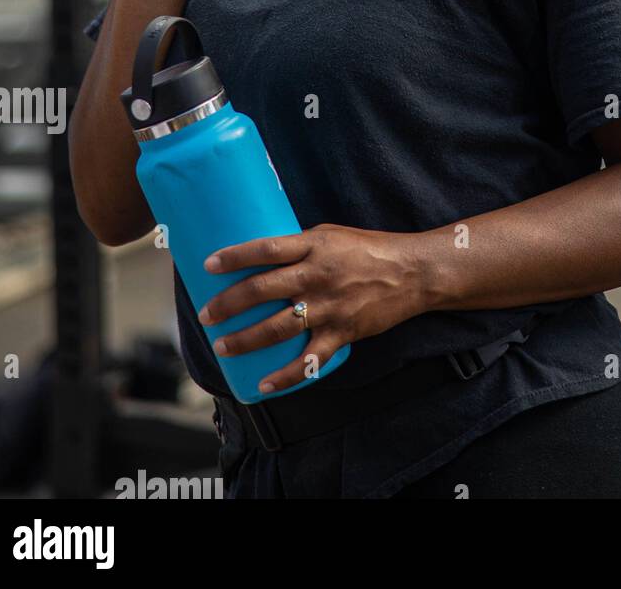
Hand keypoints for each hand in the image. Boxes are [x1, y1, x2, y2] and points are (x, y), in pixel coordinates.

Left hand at [196, 224, 429, 393]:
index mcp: (315, 245)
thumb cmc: (370, 249)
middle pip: (262, 290)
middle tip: (206, 316)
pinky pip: (309, 360)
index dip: (234, 257)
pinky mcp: (343, 332)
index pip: (266, 249)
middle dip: (227, 305)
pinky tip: (263, 385)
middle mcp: (318, 275)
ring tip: (222, 346)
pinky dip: (285, 376)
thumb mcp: (333, 235)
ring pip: (277, 328)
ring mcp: (329, 306)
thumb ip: (302, 246)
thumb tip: (264, 257)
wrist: (413, 272)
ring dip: (244, 340)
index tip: (209, 266)